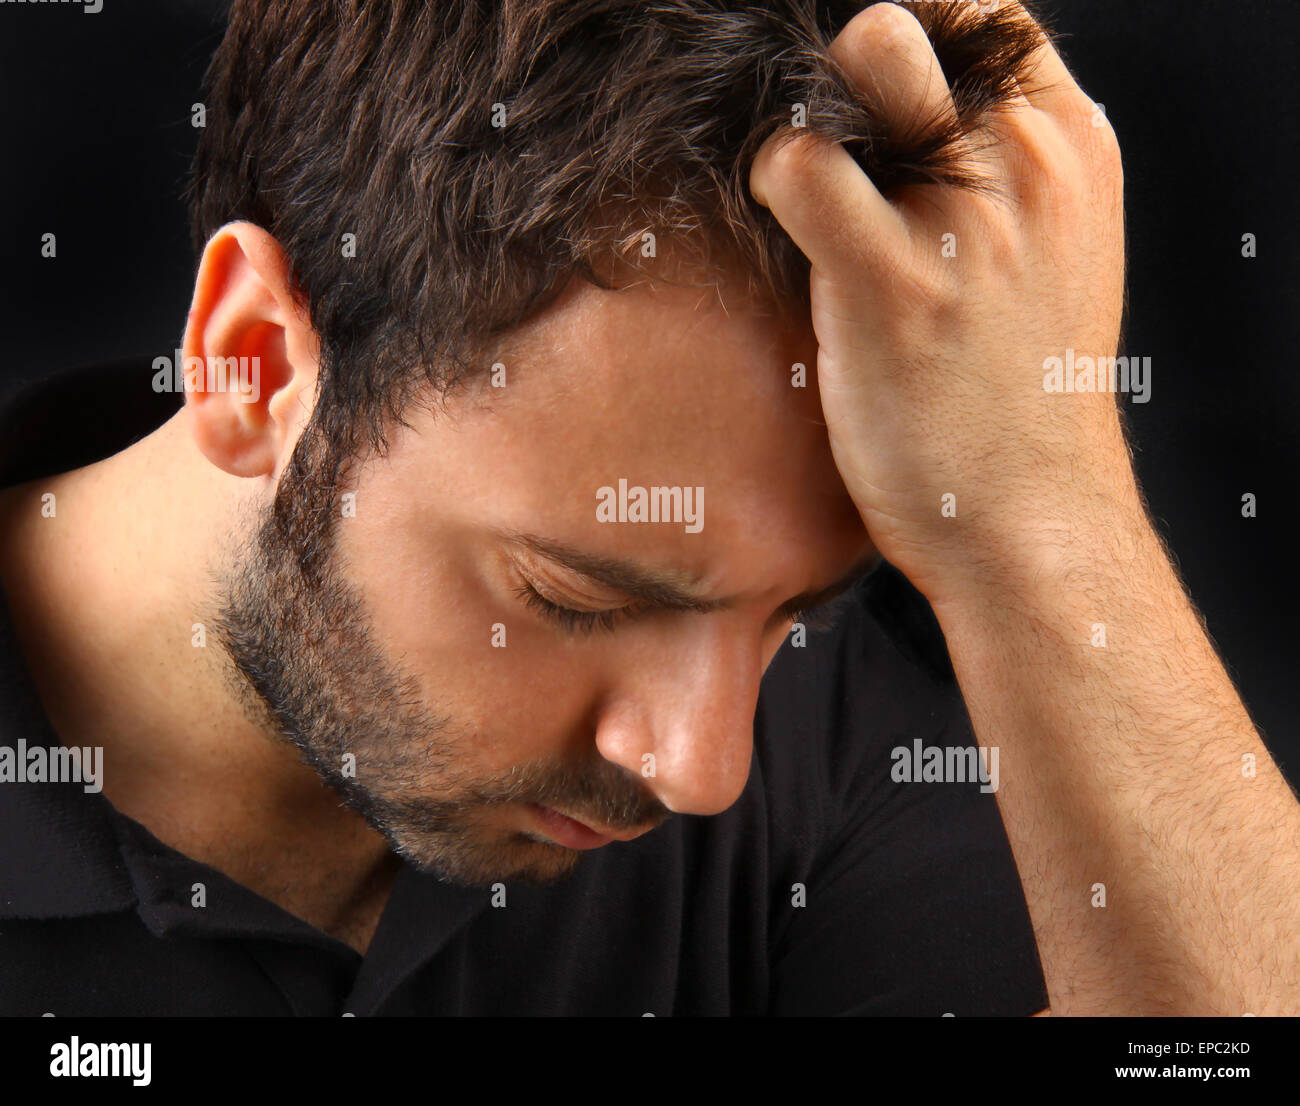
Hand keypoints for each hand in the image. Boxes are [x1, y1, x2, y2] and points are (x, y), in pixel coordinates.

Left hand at [750, 1, 1136, 608]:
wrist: (1033, 521)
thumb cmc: (1021, 403)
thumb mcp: (1052, 263)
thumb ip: (1003, 184)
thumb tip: (909, 136)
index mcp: (1073, 151)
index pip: (986, 20)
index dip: (913, 38)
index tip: (865, 103)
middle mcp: (1028, 165)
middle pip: (914, 20)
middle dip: (853, 65)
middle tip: (827, 143)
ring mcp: (967, 218)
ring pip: (862, 59)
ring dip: (808, 116)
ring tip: (803, 196)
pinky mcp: (896, 284)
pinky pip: (798, 164)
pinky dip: (771, 181)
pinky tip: (783, 233)